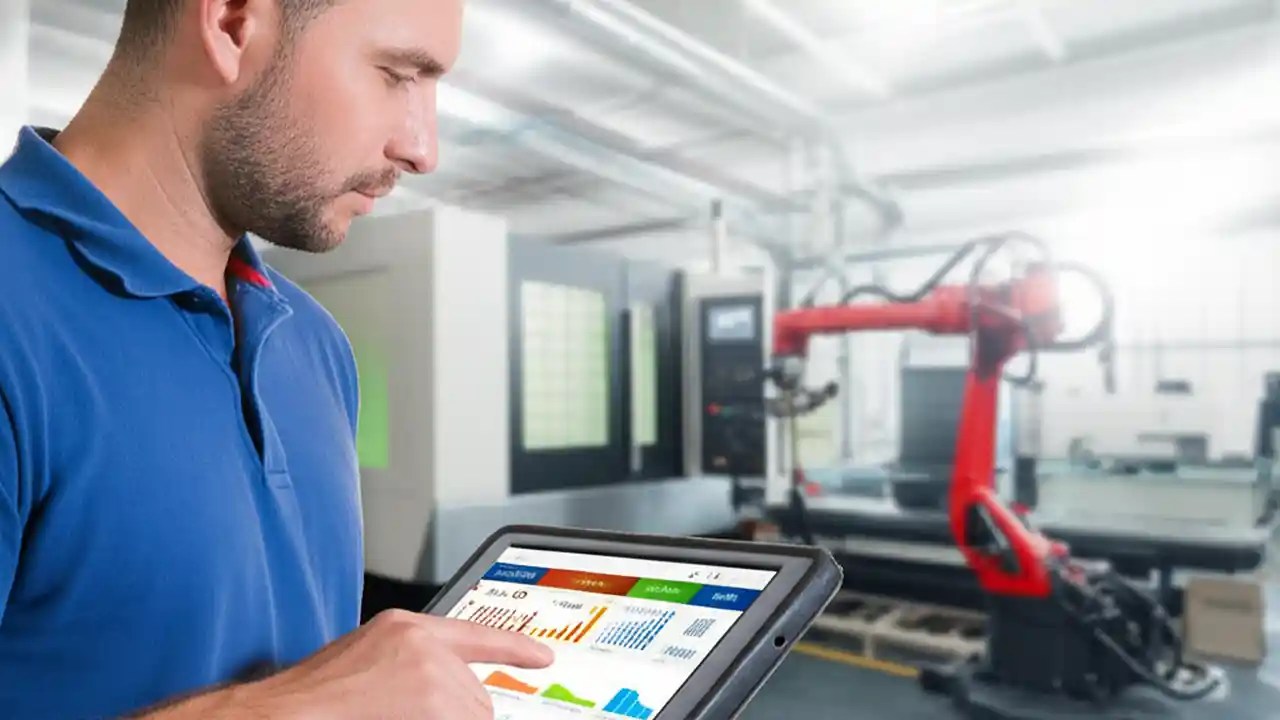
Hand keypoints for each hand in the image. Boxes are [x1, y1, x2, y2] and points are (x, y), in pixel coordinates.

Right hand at [146, 609, 553, 719]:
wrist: (278, 715)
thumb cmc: (310, 699)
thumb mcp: (365, 665)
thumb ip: (409, 668)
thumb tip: (442, 692)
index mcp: (406, 629)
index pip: (478, 634)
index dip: (515, 648)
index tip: (543, 657)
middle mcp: (425, 647)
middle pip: (476, 697)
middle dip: (455, 716)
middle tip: (404, 716)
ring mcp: (432, 680)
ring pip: (473, 715)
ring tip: (390, 717)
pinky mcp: (436, 709)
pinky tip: (398, 719)